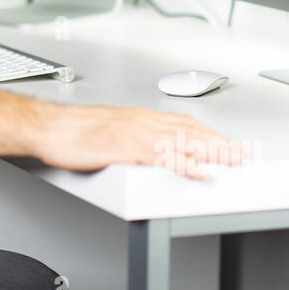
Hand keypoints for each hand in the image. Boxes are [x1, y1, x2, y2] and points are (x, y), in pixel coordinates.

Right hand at [38, 105, 246, 180]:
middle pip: (188, 131)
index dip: (206, 133)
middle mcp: (141, 122)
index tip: (225, 142)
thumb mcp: (106, 129)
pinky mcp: (126, 149)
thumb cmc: (70, 131)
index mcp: (137, 117)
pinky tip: (198, 172)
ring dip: (210, 151)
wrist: (48, 128)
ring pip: (181, 141)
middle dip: (217, 143)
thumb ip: (129, 135)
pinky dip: (184, 165)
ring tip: (231, 160)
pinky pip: (162, 157)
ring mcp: (135, 134)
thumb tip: (144, 146)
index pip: (181, 123)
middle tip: (240, 153)